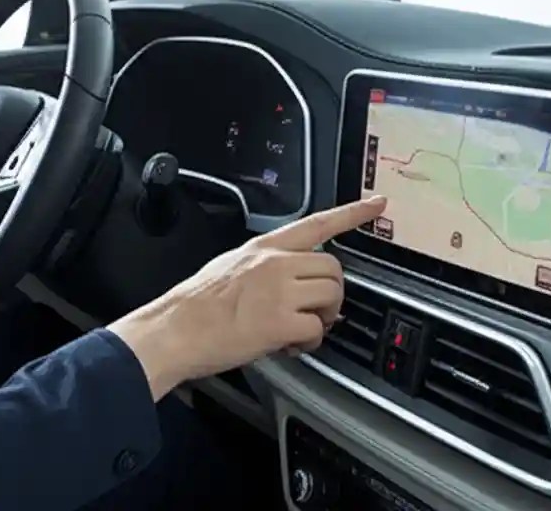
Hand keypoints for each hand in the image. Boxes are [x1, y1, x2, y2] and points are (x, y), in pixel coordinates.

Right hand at [108, 196, 386, 399]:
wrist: (174, 330)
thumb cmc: (194, 306)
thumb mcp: (229, 267)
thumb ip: (264, 269)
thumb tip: (290, 285)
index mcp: (262, 249)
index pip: (315, 224)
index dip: (351, 214)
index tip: (377, 204)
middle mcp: (274, 264)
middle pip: (333, 268)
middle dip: (332, 294)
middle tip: (315, 313)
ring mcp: (278, 291)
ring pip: (331, 296)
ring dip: (322, 318)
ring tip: (297, 332)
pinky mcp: (280, 322)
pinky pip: (317, 329)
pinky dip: (309, 343)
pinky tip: (289, 346)